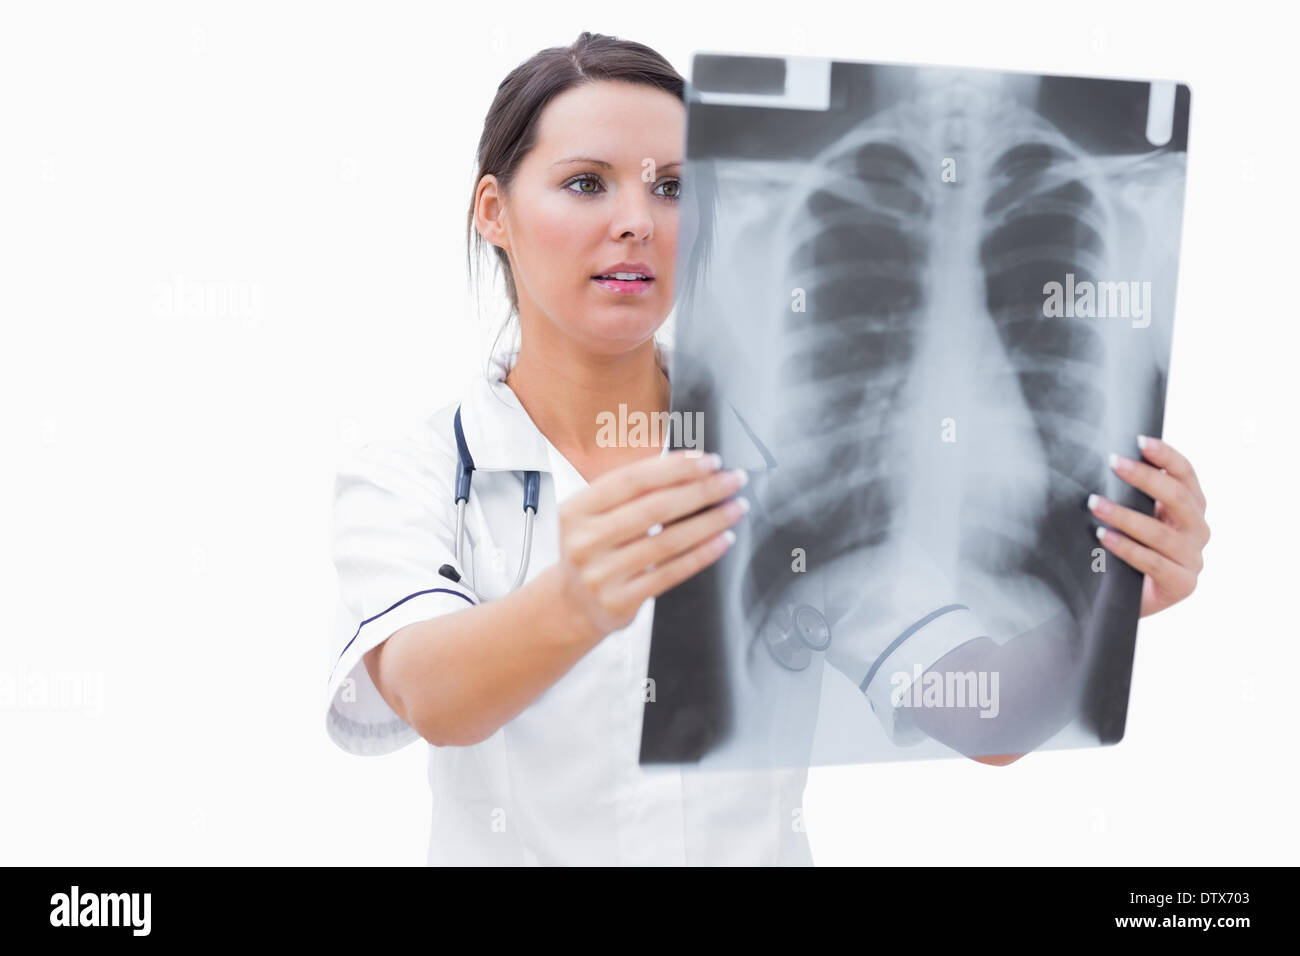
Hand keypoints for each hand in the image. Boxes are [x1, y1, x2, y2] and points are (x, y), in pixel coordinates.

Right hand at [555, 449, 748, 641]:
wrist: (569, 605)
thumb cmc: (592, 549)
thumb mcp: (593, 516)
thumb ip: (631, 492)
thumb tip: (692, 465)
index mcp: (576, 510)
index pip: (633, 480)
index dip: (675, 467)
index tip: (709, 461)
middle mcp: (585, 541)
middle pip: (655, 508)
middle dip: (702, 490)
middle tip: (732, 480)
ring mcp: (601, 575)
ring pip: (668, 542)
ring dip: (710, 522)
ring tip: (736, 508)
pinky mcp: (620, 602)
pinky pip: (671, 573)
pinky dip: (702, 554)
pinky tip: (723, 540)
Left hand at [1088, 435, 1209, 617]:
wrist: (1121, 601)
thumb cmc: (1124, 552)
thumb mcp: (1131, 518)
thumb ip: (1132, 496)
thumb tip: (1108, 461)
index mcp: (1190, 508)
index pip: (1186, 475)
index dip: (1166, 456)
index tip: (1140, 440)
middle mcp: (1198, 530)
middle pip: (1179, 498)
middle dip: (1144, 478)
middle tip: (1112, 462)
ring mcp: (1193, 559)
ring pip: (1161, 533)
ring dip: (1125, 515)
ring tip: (1094, 503)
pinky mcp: (1183, 585)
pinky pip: (1154, 562)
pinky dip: (1127, 548)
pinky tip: (1103, 536)